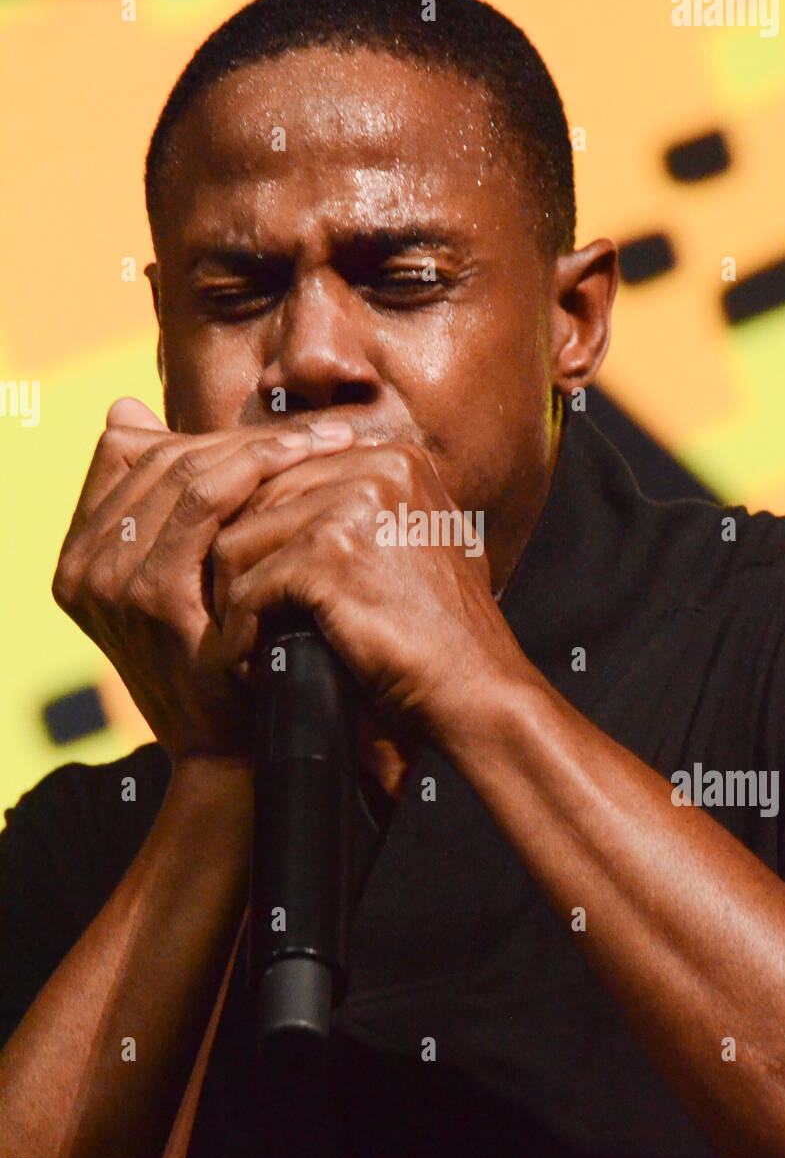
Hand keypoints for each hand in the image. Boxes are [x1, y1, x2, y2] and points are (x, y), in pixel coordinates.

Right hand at [52, 398, 355, 763]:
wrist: (237, 749)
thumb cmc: (227, 657)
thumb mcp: (185, 576)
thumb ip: (162, 503)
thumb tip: (125, 408)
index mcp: (80, 554)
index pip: (132, 454)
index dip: (207, 432)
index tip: (282, 429)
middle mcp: (81, 566)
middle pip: (164, 458)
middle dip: (249, 436)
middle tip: (322, 428)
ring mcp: (109, 583)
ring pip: (188, 472)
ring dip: (266, 446)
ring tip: (331, 440)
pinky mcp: (151, 598)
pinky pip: (205, 505)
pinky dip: (259, 473)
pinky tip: (309, 467)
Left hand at [210, 440, 527, 738]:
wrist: (478, 687)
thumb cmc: (449, 631)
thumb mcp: (422, 543)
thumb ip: (376, 509)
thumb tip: (304, 503)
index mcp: (398, 458)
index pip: (291, 474)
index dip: (262, 529)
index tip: (255, 576)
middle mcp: (377, 467)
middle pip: (258, 501)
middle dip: (238, 560)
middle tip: (237, 611)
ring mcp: (353, 507)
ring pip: (240, 540)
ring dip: (230, 596)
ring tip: (241, 636)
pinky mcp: (330, 555)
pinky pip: (249, 587)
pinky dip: (240, 630)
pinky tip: (249, 659)